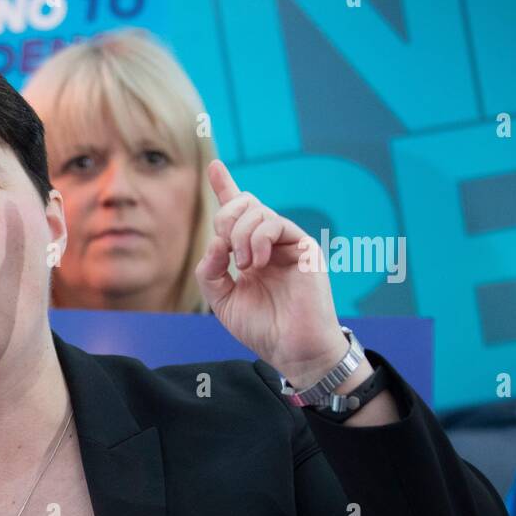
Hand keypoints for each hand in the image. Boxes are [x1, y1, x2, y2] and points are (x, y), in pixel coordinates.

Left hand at [195, 160, 349, 388]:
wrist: (291, 349)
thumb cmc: (261, 327)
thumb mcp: (222, 300)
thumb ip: (211, 271)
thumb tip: (215, 242)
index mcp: (251, 252)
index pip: (238, 214)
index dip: (225, 187)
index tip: (214, 165)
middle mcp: (270, 243)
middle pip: (244, 204)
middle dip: (224, 218)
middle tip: (225, 250)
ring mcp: (288, 243)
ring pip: (257, 212)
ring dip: (240, 236)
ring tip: (244, 265)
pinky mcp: (304, 247)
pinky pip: (276, 224)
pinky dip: (258, 239)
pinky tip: (257, 263)